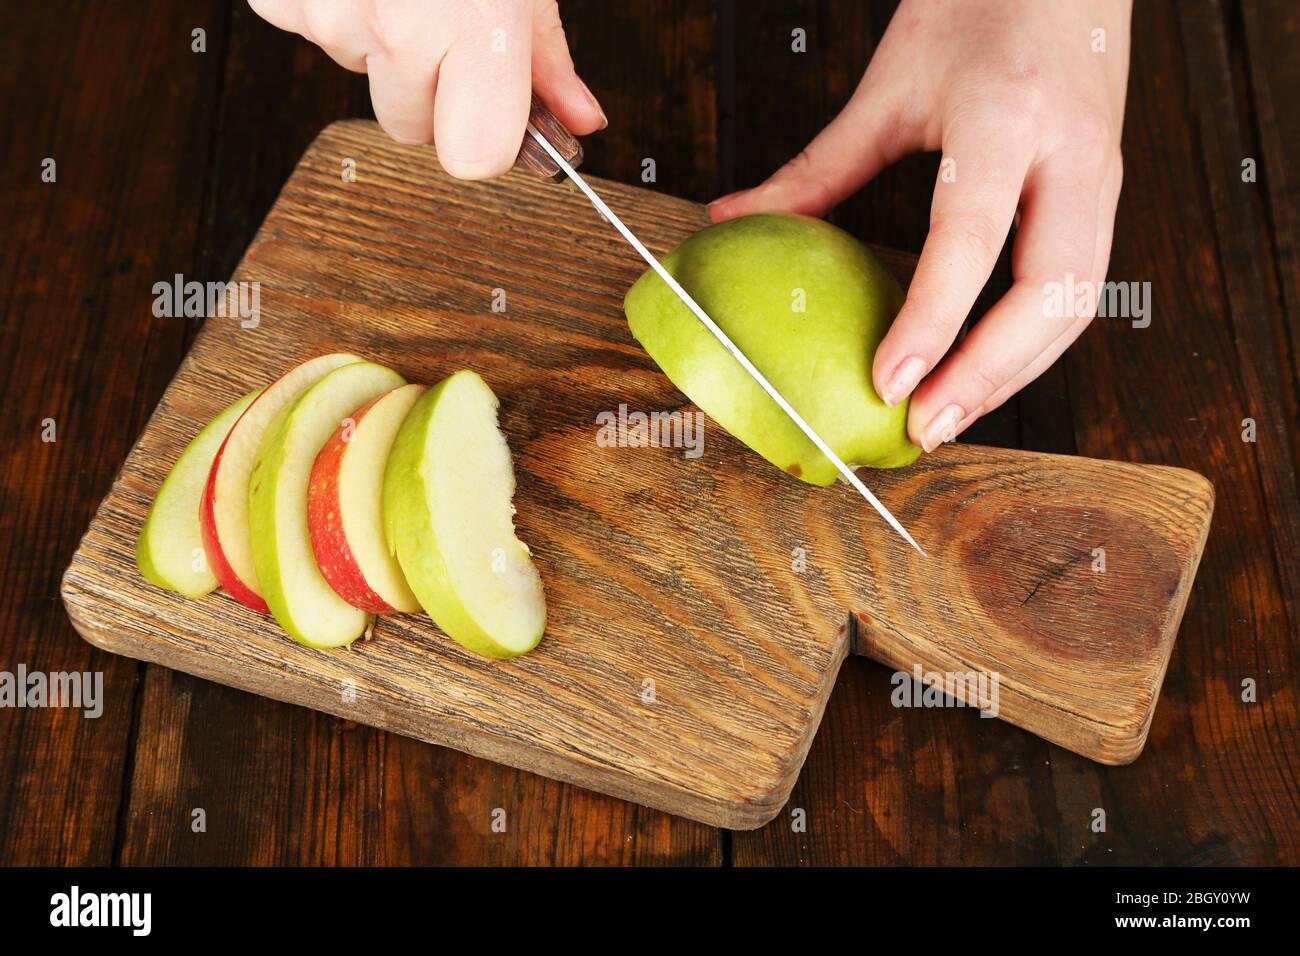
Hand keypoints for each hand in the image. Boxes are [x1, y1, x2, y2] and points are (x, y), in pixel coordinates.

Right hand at [248, 0, 605, 177]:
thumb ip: (545, 55)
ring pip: (357, 73)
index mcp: (470, 25)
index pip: (474, 157)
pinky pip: (308, 28)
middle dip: (428, 89)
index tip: (493, 112)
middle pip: (409, 127)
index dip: (485, 141)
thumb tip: (578, 119)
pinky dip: (331, 2)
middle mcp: (395, 27)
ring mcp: (328, 11)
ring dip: (378, 37)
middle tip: (440, 19)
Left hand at [710, 0, 1129, 451]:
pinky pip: (1080, 289)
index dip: (931, 322)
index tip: (888, 383)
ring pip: (1079, 304)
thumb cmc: (977, 7)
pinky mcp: (1108, 195)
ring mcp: (1103, 177)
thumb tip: (733, 218)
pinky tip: (986, 373)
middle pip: (1051, 293)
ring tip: (950, 417)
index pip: (971, 239)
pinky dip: (1033, 344)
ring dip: (1016, 373)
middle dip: (990, 374)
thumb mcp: (888, 86)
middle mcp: (1071, 154)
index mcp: (1007, 115)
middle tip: (926, 427)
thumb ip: (816, 168)